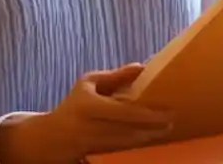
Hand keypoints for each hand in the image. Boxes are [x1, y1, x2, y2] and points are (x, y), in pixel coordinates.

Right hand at [0, 63, 172, 163]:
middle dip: (153, 129)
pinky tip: (150, 138)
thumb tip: (142, 67)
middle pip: (129, 131)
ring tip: (166, 130)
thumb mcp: (89, 84)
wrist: (50, 138)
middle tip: (172, 122)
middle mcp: (91, 128)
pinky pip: (122, 151)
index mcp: (89, 107)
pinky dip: (137, 145)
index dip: (147, 114)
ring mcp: (94, 145)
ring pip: (127, 144)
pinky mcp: (97, 156)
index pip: (124, 113)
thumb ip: (116, 76)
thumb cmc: (75, 105)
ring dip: (148, 138)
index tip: (167, 111)